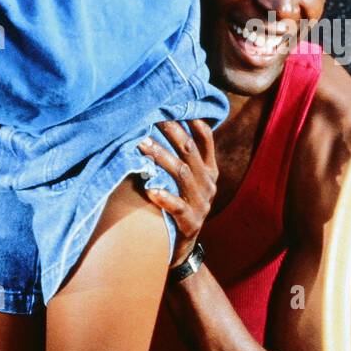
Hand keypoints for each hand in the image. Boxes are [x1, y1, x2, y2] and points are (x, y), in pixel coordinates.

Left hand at [139, 120, 217, 268]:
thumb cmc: (179, 206)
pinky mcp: (190, 223)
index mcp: (209, 170)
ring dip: (161, 158)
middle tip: (149, 114)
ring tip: (142, 144)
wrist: (183, 249)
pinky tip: (150, 190)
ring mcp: (201, 203)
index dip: (192, 119)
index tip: (174, 101)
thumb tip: (160, 121)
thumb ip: (181, 156)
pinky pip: (177, 207)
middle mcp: (208, 184)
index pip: (205, 138)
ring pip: (181, 174)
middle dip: (170, 131)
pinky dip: (164, 197)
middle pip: (189, 151)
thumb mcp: (186, 181)